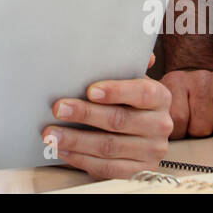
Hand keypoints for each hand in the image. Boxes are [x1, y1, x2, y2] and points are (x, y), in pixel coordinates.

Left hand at [43, 77, 172, 179]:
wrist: (144, 138)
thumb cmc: (130, 103)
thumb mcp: (132, 82)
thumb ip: (125, 66)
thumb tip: (130, 39)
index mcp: (160, 98)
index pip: (142, 93)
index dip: (116, 91)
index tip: (90, 90)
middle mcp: (160, 125)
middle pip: (120, 120)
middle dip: (85, 114)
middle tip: (59, 108)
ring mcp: (150, 151)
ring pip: (109, 147)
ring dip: (76, 140)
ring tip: (52, 133)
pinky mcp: (136, 172)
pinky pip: (106, 168)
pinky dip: (81, 159)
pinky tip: (63, 150)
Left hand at [161, 69, 212, 137]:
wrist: (205, 78)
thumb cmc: (183, 96)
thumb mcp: (164, 102)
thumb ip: (157, 115)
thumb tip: (152, 134)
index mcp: (175, 81)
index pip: (178, 119)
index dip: (180, 133)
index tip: (179, 130)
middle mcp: (198, 77)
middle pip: (201, 128)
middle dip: (198, 133)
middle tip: (195, 123)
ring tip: (209, 118)